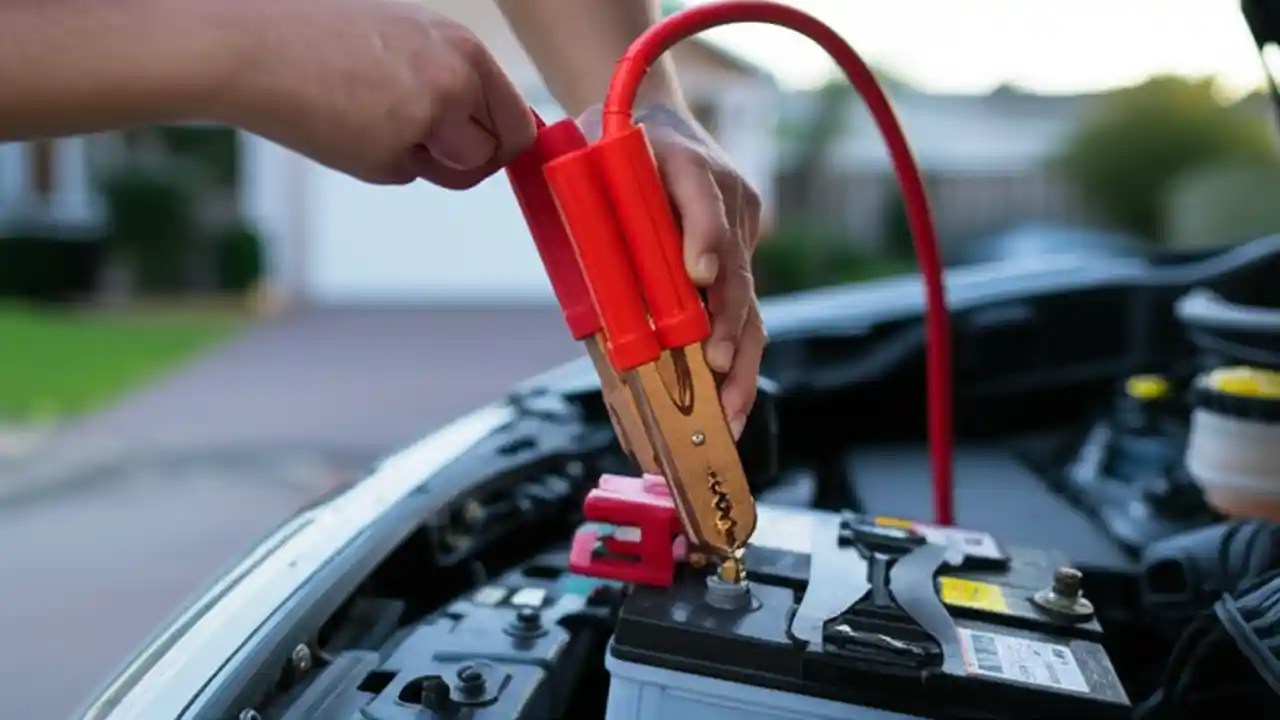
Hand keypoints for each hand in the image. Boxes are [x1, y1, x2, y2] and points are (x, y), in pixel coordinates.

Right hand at [213, 0, 535, 186]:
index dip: (501, 138)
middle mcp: (455, 81)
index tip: (485, 146)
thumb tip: (483, 114)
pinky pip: (404, 175)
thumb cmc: (313, 33)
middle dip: (468, 159)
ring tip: (374, 121)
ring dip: (427, 162)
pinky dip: (380, 163)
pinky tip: (342, 126)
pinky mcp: (390, 155)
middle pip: (496, 152)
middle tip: (427, 142)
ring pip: (456, 172)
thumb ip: (447, 70)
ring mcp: (425, 120)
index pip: (517, 115)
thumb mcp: (400, 32)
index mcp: (461, 44)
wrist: (246, 47)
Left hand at [579, 104, 766, 439]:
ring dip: (740, 362)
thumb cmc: (610, 148)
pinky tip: (725, 406)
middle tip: (715, 366)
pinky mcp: (742, 254)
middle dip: (727, 325)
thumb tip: (588, 308)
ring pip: (748, 302)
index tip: (698, 275)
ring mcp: (741, 228)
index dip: (703, 237)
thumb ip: (593, 220)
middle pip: (736, 267)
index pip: (701, 197)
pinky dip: (733, 362)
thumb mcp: (590, 165)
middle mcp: (726, 196)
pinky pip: (741, 312)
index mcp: (684, 161)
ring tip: (728, 416)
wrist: (650, 118)